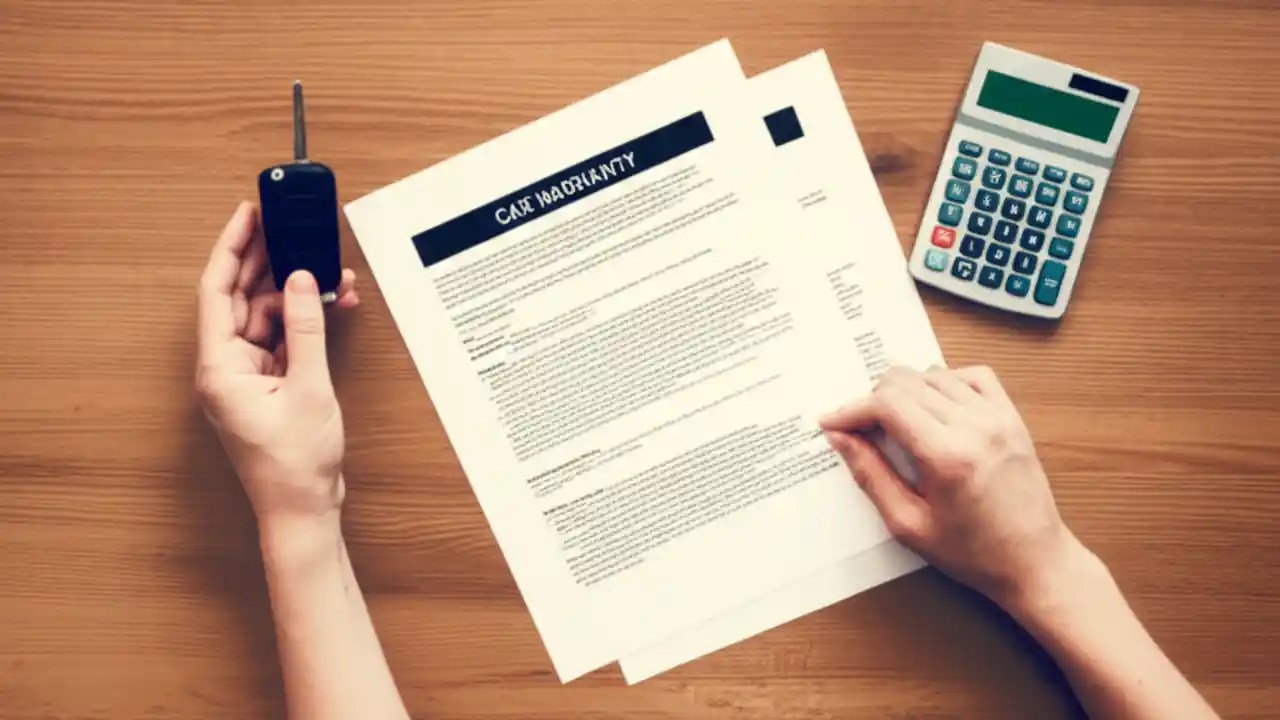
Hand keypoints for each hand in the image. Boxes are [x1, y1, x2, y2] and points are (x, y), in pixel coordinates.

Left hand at [196, 201, 359, 528]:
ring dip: (297, 296)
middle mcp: (226, 369)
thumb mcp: (308, 386)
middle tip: (288, 226)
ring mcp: (247, 378)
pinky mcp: (269, 387)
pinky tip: (332, 306)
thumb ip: (306, 328)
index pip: (216, 290)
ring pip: (267, 318)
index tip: (248, 215)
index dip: (232, 247)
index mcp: (219, 368)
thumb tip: (303, 281)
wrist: (303, 509)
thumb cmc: (294, 463)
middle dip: (266, 262)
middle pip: (240, 299)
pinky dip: (306, 324)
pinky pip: (284, 341)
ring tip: (329, 270)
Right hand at [820, 365, 1090, 611]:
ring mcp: (998, 418)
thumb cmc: (973, 553)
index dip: (851, 409)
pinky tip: (935, 407)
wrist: (1035, 562)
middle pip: (905, 381)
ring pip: (934, 374)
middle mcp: (975, 427)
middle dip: (873, 400)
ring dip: (907, 391)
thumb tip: (840, 438)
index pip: (886, 404)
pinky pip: (973, 376)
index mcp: (947, 456)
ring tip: (897, 423)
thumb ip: (871, 475)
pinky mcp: (1012, 417)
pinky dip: (945, 382)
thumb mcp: (908, 524)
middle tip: (861, 429)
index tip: (832, 423)